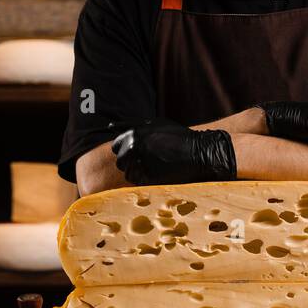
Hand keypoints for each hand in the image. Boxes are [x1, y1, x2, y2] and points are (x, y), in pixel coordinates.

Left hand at [111, 118, 236, 184]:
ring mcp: (139, 164)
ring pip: (129, 174)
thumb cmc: (178, 137)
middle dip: (131, 163)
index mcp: (132, 134)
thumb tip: (111, 127)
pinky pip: (139, 183)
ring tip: (156, 167)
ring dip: (139, 173)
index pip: (116, 146)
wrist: (197, 152)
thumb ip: (134, 127)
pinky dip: (147, 181)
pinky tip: (159, 174)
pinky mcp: (147, 178)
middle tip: (149, 162)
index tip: (137, 153)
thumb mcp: (156, 124)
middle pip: (121, 162)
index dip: (126, 150)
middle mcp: (133, 149)